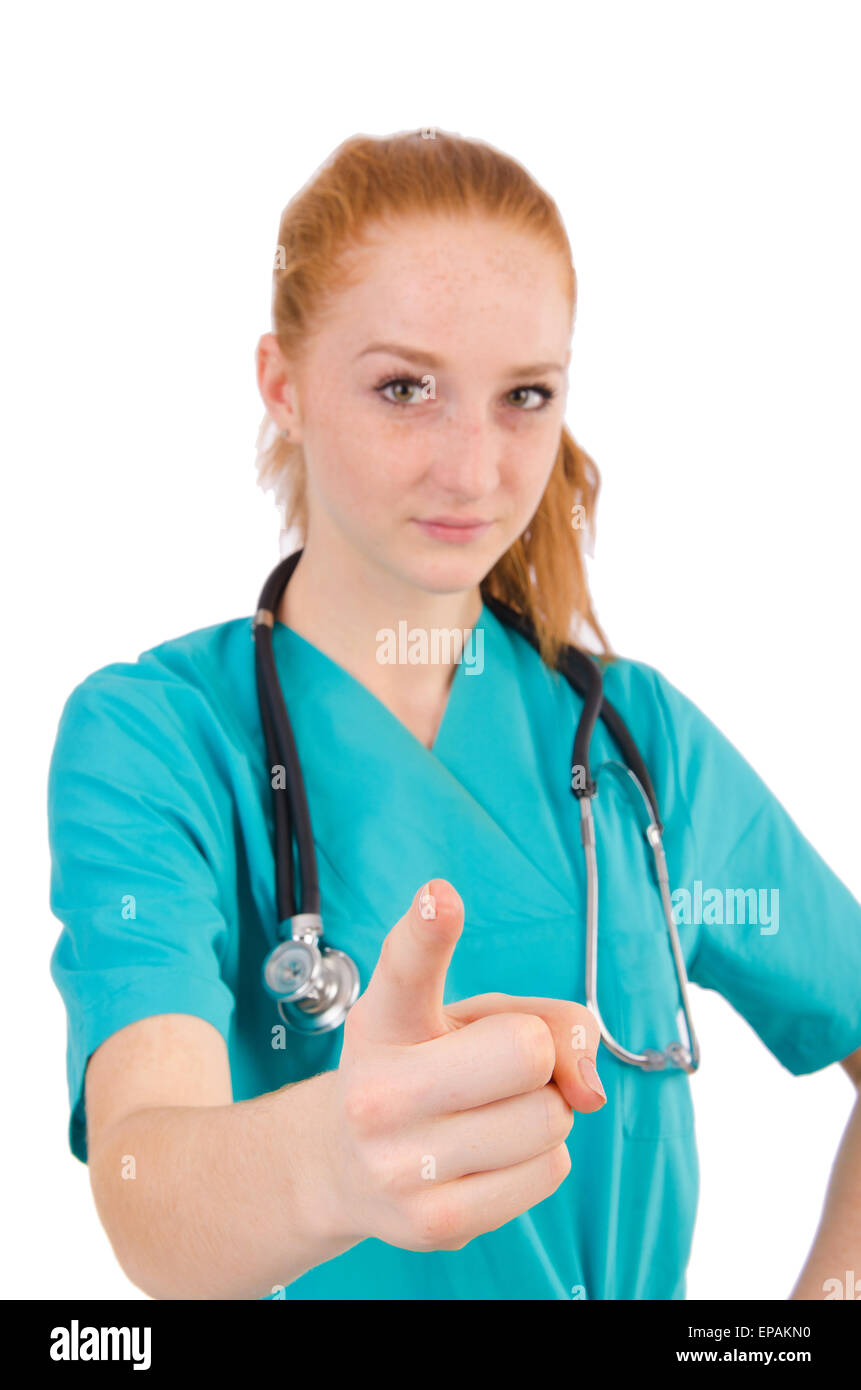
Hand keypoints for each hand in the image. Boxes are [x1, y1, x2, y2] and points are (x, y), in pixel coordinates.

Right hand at [324, 878, 604, 1252]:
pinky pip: (549, 1171)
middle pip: (529, 1050)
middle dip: (537, 1056)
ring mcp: (400, 1164)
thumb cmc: (428, 1069)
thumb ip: (550, 1019)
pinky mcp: (435, 1223)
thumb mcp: (473, 1017)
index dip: (430, 928)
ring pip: (550, 1118)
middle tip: (497, 1070)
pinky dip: (539, 1159)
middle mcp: (377, 1089)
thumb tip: (589, 1090)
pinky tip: (489, 1156)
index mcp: (384, 1018)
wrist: (350, 1168)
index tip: (441, 897)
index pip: (408, 966)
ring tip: (490, 1114)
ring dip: (544, 1112)